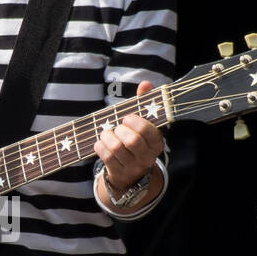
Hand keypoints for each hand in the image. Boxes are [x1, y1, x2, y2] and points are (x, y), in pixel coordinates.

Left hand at [94, 79, 164, 194]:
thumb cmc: (136, 139)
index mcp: (156, 142)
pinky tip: (102, 142)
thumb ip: (144, 103)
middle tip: (117, 127)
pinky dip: (100, 146)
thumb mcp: (143, 123)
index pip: (148, 131)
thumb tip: (145, 83)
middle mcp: (147, 157)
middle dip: (120, 130)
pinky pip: (105, 156)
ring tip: (107, 134)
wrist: (130, 172)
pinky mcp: (118, 172)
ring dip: (107, 136)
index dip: (135, 121)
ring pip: (116, 148)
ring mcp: (133, 167)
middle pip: (133, 141)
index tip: (127, 118)